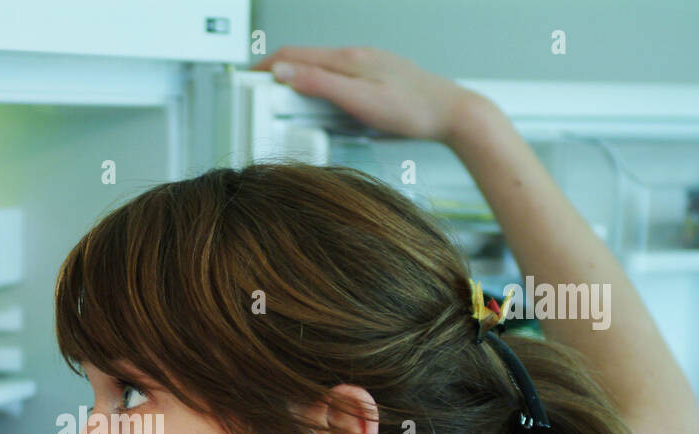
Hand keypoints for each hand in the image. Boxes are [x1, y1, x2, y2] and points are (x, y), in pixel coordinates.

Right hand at [251, 46, 483, 146]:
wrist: (452, 113)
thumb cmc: (413, 111)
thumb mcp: (359, 101)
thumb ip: (319, 84)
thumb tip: (283, 72)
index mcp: (347, 59)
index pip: (293, 56)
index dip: (265, 67)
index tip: (246, 80)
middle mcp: (356, 57)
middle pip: (304, 59)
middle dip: (276, 73)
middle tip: (257, 93)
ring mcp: (367, 66)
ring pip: (321, 68)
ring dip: (296, 79)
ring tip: (282, 99)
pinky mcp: (376, 78)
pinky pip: (338, 77)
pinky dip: (318, 86)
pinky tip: (320, 102)